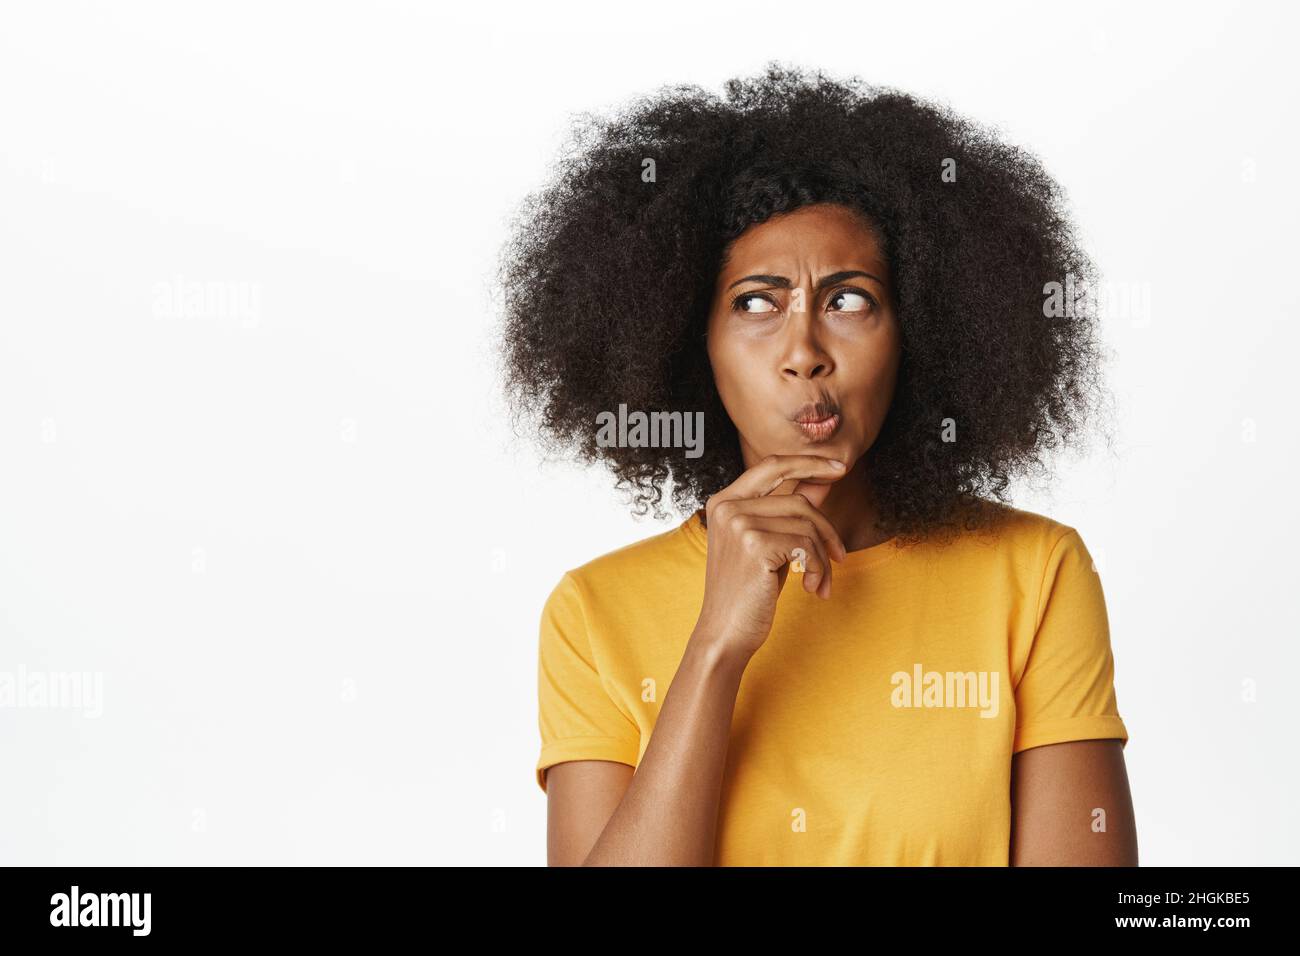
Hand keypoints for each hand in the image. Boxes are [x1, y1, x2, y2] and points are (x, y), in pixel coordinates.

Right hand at [692, 454, 848, 661]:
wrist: (725, 633)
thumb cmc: (747, 592)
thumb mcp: (770, 545)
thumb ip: (789, 512)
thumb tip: (822, 480)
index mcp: (724, 501)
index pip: (772, 465)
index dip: (809, 462)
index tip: (841, 467)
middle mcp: (727, 506)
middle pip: (798, 500)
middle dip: (827, 529)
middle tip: (840, 555)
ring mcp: (739, 523)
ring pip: (807, 525)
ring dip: (824, 557)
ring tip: (820, 582)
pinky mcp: (755, 544)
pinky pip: (807, 546)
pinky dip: (819, 569)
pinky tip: (812, 589)